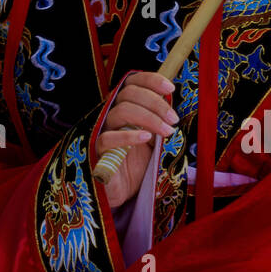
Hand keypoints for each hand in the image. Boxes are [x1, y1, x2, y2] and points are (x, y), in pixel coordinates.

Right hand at [94, 72, 177, 208]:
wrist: (124, 190)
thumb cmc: (138, 163)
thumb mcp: (155, 140)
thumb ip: (160, 123)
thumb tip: (173, 109)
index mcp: (125, 107)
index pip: (132, 83)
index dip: (150, 80)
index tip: (170, 88)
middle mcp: (112, 114)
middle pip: (129, 94)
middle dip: (155, 103)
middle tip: (173, 119)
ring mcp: (103, 130)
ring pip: (121, 111)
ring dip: (149, 118)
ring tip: (166, 132)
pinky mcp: (97, 150)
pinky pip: (108, 138)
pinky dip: (128, 135)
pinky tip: (146, 138)